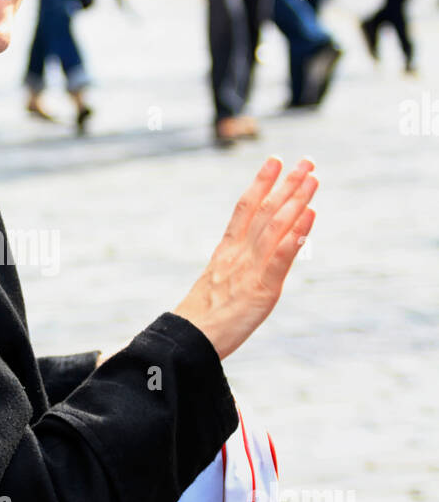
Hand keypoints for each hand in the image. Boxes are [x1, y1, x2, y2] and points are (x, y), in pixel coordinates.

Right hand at [172, 156, 317, 361]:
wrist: (188, 341)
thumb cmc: (202, 318)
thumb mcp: (217, 283)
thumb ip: (232, 266)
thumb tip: (244, 258)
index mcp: (227, 252)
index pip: (245, 209)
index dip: (261, 183)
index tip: (274, 161)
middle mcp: (239, 255)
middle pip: (265, 211)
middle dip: (287, 184)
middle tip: (307, 161)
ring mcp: (250, 270)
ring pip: (275, 227)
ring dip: (296, 200)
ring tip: (313, 179)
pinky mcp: (261, 290)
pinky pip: (281, 258)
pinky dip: (296, 236)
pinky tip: (310, 217)